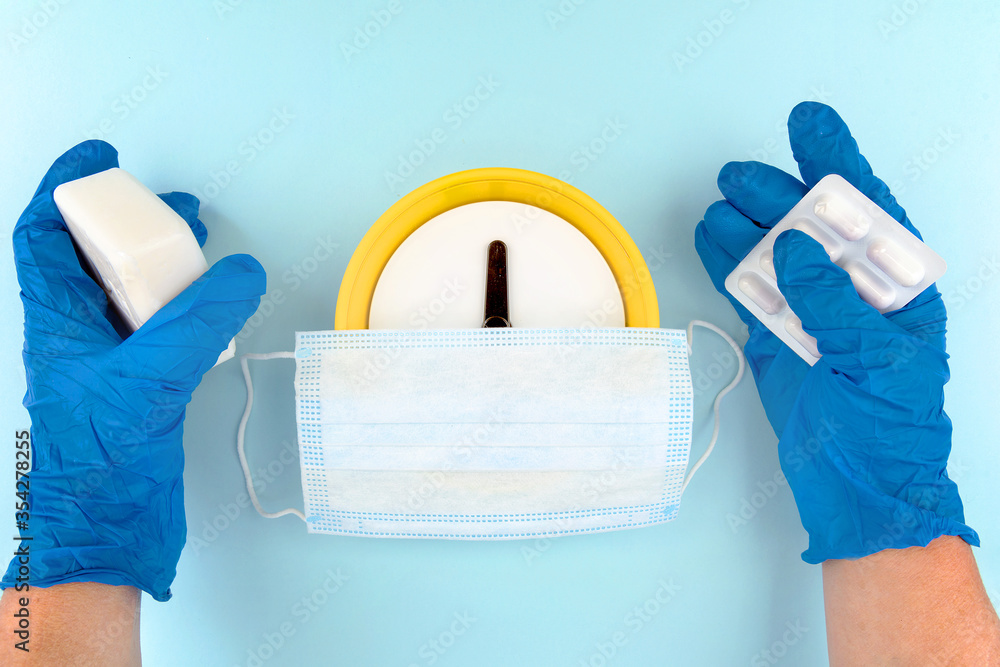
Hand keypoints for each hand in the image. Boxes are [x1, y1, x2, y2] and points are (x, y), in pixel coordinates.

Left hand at [1, 140, 264, 599]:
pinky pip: (161, 330)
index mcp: (58, 322)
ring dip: (161, 264)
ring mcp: (109, 363)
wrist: (107, 534)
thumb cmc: (101, 464)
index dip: (65, 187)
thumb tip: (239, 272)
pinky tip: (215, 309)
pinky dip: (187, 308)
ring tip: (200, 247)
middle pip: (91, 256)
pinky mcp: (141, 389)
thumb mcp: (149, 377)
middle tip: (167, 205)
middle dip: (127, 221)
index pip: (43, 235)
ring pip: (129, 292)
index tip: (100, 158)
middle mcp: (79, 335)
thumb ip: (197, 320)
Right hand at [694, 103, 977, 561]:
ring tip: (718, 207)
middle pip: (812, 226)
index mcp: (898, 286)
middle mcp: (854, 291)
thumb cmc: (889, 431)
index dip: (839, 161)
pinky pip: (750, 292)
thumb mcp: (877, 359)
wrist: (858, 493)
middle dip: (778, 195)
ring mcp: (813, 313)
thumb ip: (836, 300)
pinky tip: (710, 240)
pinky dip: (727, 267)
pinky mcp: (778, 338)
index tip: (809, 122)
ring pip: (774, 256)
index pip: (870, 210)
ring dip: (745, 229)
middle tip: (740, 178)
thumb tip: (795, 249)